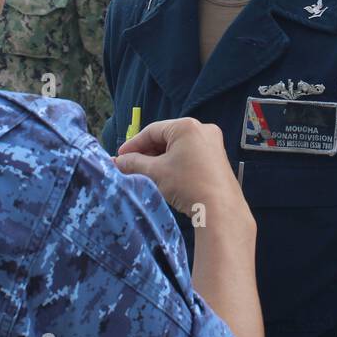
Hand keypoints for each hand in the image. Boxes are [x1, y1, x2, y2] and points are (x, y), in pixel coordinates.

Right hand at [115, 117, 246, 224]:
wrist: (220, 209)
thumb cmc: (187, 184)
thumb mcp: (156, 172)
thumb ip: (134, 163)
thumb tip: (117, 162)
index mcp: (187, 126)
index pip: (152, 130)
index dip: (133, 144)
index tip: (120, 157)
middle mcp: (202, 129)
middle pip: (166, 137)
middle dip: (146, 153)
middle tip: (130, 166)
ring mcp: (212, 143)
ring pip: (178, 147)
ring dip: (159, 159)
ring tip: (144, 173)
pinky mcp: (217, 158)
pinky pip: (190, 155)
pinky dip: (174, 163)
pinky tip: (164, 177)